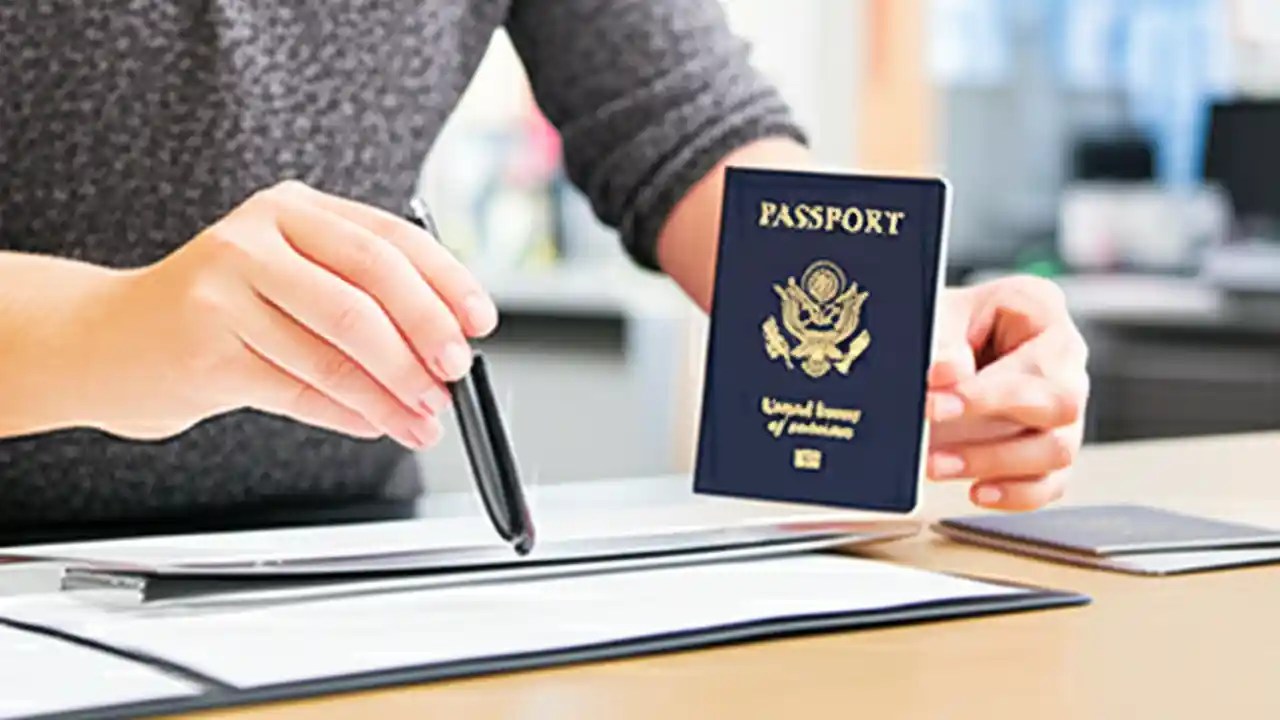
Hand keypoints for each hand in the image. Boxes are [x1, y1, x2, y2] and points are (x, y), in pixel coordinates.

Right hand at [84, 180, 496, 447]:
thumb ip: (362, 295)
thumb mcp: (291, 276)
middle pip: (366, 290)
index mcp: (292, 209)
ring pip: (336, 350)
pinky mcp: (206, 349)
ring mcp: (224, 292)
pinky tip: (375, 423)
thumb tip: (445, 344)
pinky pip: (300, 389)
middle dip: (424, 339)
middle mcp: (256, 239)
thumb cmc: (220, 308)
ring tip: (424, 419)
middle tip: (455, 374)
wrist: (111, 340)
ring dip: (393, 394)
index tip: (480, 321)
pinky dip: (349, 412)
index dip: (445, 283)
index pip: (389, 240)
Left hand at [924, 276, 1088, 510]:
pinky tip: (976, 492)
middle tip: (930, 444)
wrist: (941, 341)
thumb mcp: (937, 313)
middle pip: (1059, 406)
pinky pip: (1051, 482)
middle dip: (990, 430)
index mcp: (1042, 310)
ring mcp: (1064, 407)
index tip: (935, 406)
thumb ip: (942, 341)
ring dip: (992, 464)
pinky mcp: (1052, 446)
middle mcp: (1066, 359)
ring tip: (935, 466)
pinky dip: (1016, 494)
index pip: (1035, 362)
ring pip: (1056, 449)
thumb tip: (947, 374)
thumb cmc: (946, 320)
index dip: (987, 393)